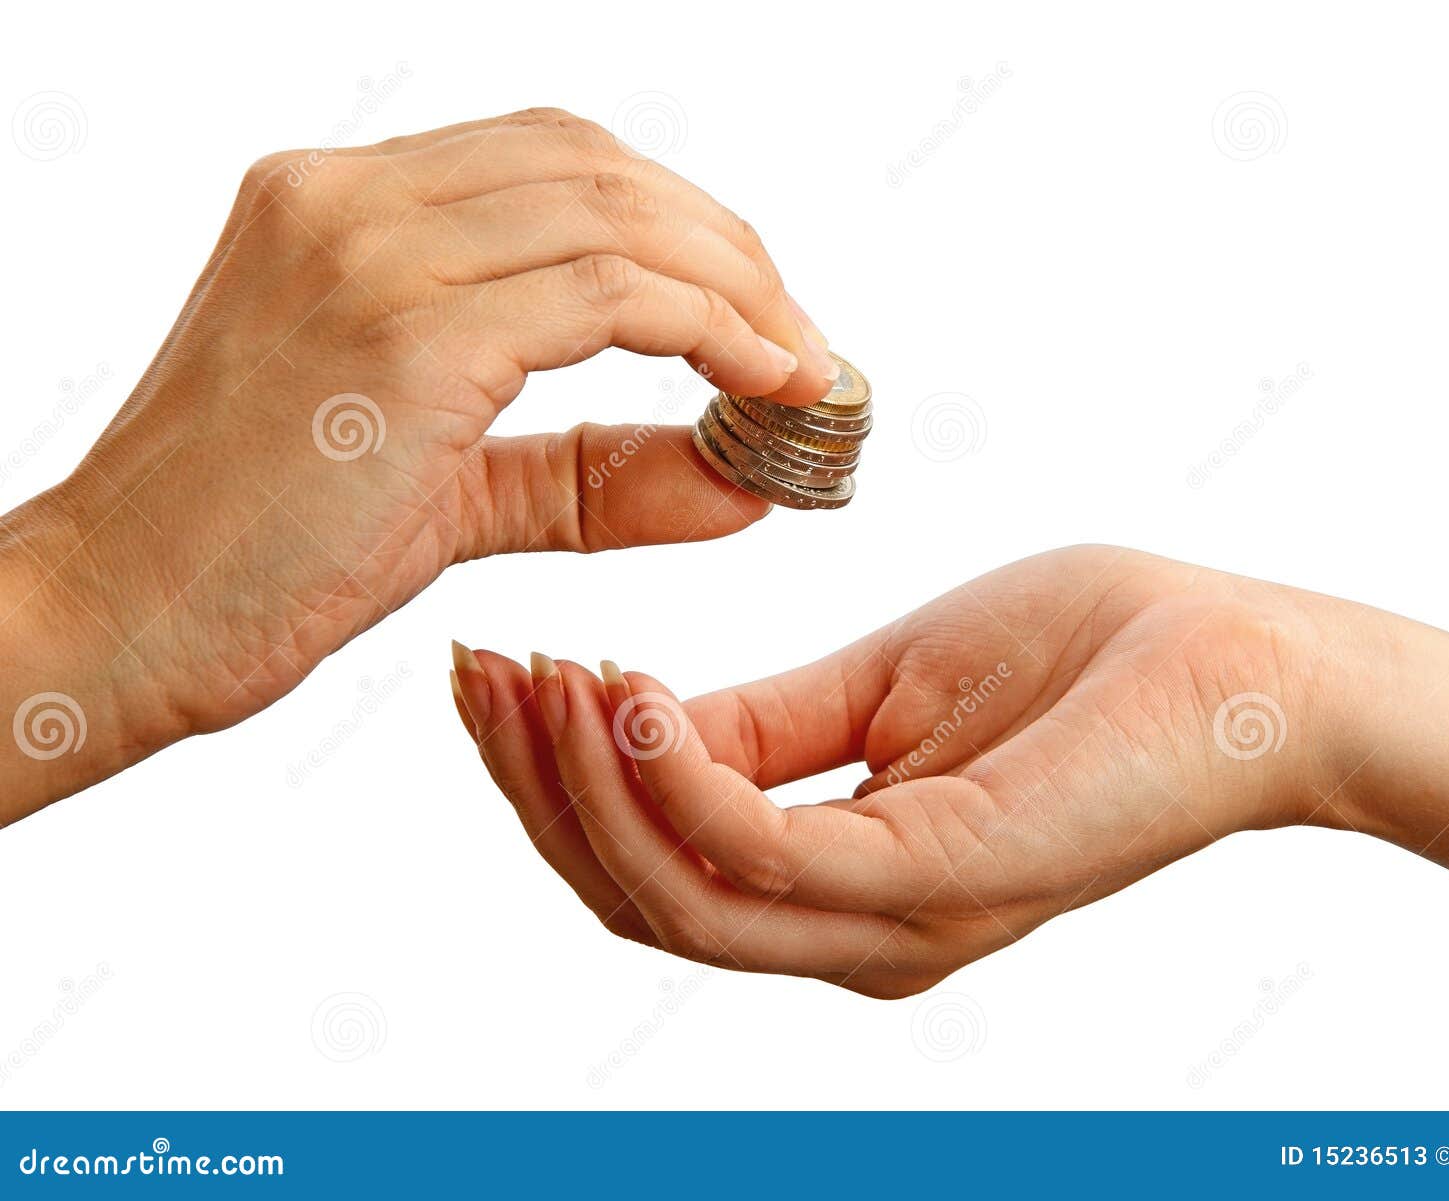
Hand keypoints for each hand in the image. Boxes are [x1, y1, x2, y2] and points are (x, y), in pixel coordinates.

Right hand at [1, 107, 837, 820]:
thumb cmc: (257, 562)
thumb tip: (742, 477)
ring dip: (738, 287)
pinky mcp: (402, 332)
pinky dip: (707, 328)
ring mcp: (368, 251)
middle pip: (601, 168)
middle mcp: (348, 199)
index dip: (680, 228)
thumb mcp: (453, 495)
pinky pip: (606, 293)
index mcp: (339, 207)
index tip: (759, 313)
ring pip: (617, 215)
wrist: (111, 624)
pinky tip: (762, 385)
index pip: (556, 166)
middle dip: (728, 249)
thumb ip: (591, 473)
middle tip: (802, 343)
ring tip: (801, 373)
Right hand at [453, 545, 1448, 995]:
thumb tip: (624, 720)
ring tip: (531, 676)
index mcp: (839, 885)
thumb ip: (753, 726)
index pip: (651, 864)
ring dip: (577, 787)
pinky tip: (622, 689)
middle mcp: (853, 931)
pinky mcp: (935, 878)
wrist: (1238, 661)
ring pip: (674, 895)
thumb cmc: (1080, 659)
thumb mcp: (877, 684)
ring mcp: (893, 918)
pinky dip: (666, 777)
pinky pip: (757, 851)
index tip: (494, 669)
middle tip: (480, 674)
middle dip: (536, 792)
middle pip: (635, 898)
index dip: (552, 781)